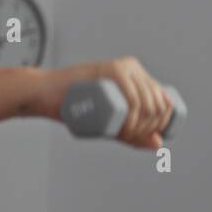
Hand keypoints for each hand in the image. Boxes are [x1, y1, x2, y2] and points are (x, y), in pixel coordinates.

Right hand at [36, 55, 175, 150]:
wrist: (45, 94)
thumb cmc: (74, 107)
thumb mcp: (109, 124)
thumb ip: (132, 134)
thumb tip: (159, 144)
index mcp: (139, 76)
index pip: (165, 101)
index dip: (162, 124)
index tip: (143, 137)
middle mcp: (135, 68)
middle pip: (158, 104)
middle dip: (149, 128)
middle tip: (128, 136)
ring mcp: (123, 67)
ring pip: (147, 102)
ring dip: (140, 126)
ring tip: (123, 133)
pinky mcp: (111, 70)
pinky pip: (133, 98)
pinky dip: (133, 118)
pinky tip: (125, 128)